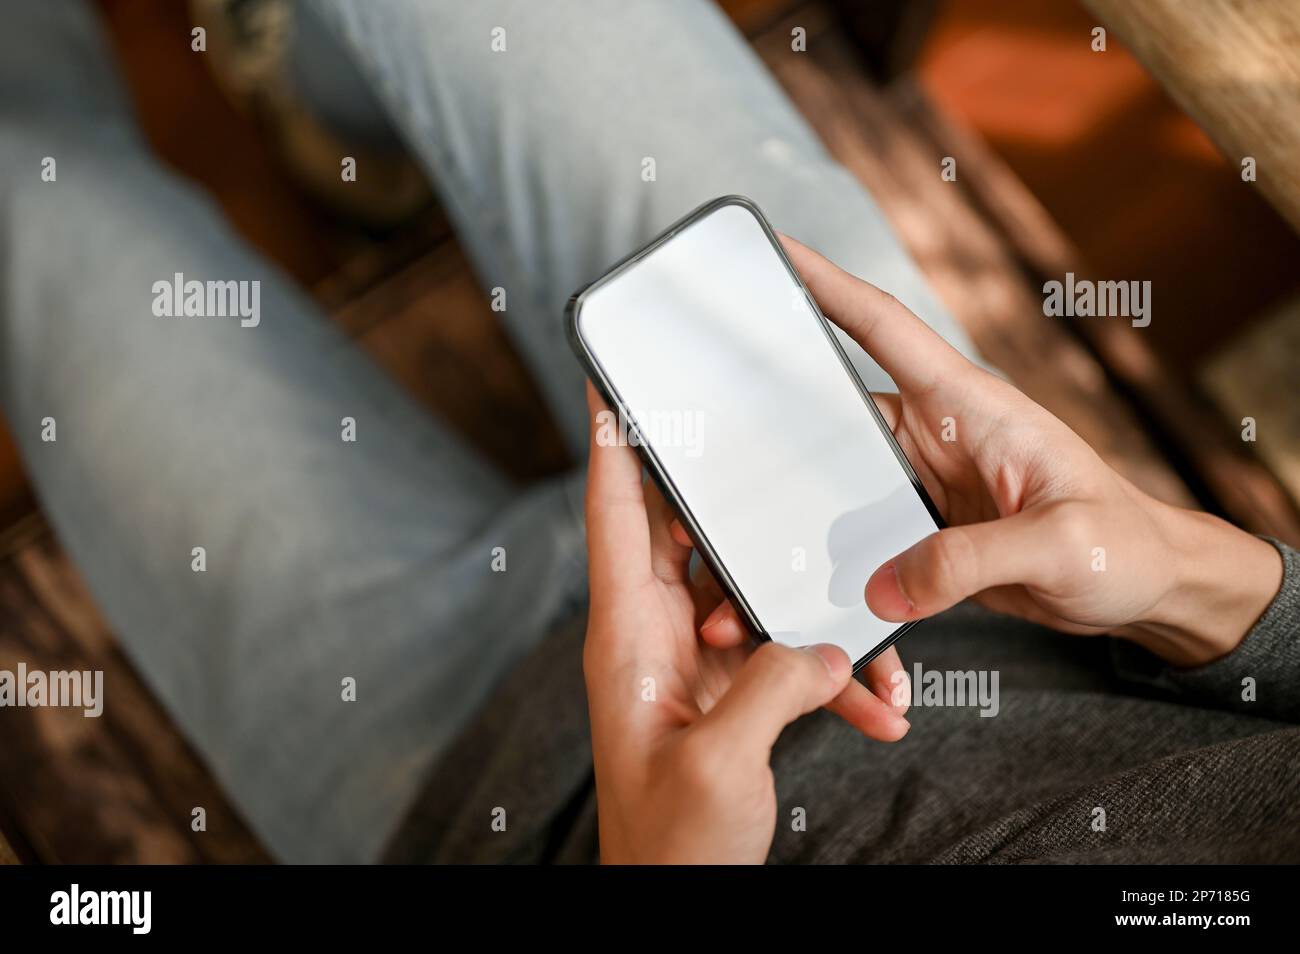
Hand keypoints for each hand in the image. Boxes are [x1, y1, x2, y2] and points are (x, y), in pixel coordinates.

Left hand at [581, 382, 905, 863]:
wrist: (682, 905)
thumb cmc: (673, 848)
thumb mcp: (722, 764)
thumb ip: (775, 688)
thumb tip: (827, 647)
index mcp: (628, 639)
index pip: (614, 517)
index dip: (614, 445)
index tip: (614, 379)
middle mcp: (654, 637)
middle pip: (686, 534)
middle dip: (733, 500)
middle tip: (768, 445)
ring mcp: (691, 663)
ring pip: (745, 592)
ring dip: (804, 606)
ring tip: (863, 639)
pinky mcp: (726, 694)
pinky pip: (777, 654)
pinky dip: (824, 673)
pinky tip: (875, 708)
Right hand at [762, 236, 1283, 667]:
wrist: (1147, 588)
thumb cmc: (1123, 545)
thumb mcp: (1058, 545)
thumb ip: (969, 560)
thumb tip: (880, 587)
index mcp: (968, 406)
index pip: (884, 328)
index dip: (826, 282)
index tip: (773, 248)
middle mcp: (937, 434)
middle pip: (837, 413)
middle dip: (775, 419)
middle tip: (709, 428)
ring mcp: (927, 481)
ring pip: (838, 483)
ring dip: (800, 512)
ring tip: (748, 545)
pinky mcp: (924, 527)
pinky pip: (862, 534)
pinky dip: (835, 561)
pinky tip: (812, 590)